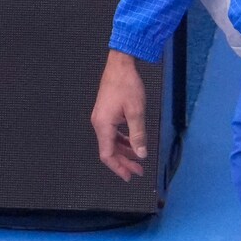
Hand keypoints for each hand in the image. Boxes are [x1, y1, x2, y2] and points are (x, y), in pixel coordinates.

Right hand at [90, 51, 148, 180]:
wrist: (120, 64)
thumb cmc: (127, 85)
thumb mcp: (136, 112)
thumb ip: (138, 135)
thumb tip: (141, 154)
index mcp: (103, 125)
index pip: (107, 154)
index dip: (118, 167)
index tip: (129, 176)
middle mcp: (98, 124)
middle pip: (109, 150)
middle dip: (124, 162)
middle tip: (139, 170)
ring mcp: (101, 118)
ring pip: (111, 142)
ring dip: (124, 151)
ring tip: (138, 159)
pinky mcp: (105, 113)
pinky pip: (113, 133)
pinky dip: (122, 140)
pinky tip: (132, 143)